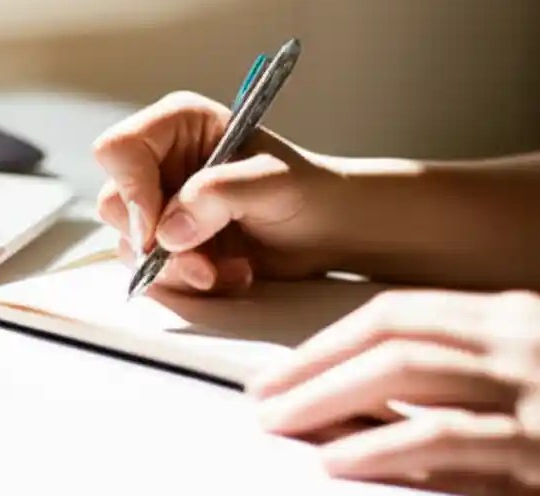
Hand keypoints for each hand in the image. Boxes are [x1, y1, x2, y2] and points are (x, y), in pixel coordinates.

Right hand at [92, 91, 343, 293]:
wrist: (325, 231)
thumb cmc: (306, 191)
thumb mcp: (271, 182)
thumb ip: (218, 195)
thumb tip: (168, 230)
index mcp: (177, 124)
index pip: (119, 149)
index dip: (131, 189)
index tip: (158, 229)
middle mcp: (159, 161)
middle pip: (113, 201)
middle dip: (154, 242)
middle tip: (199, 261)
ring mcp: (159, 203)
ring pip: (129, 243)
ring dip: (177, 268)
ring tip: (226, 269)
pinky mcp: (166, 241)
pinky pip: (150, 270)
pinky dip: (188, 281)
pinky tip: (228, 273)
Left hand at [249, 290, 539, 493]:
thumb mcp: (518, 371)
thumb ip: (448, 373)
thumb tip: (346, 398)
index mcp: (506, 317)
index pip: (393, 315)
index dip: (325, 343)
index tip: (278, 370)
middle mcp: (515, 343)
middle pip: (388, 341)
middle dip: (313, 369)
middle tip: (263, 398)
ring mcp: (528, 393)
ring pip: (405, 373)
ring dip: (329, 398)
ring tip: (281, 423)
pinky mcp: (538, 452)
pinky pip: (443, 438)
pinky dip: (381, 446)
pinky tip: (337, 459)